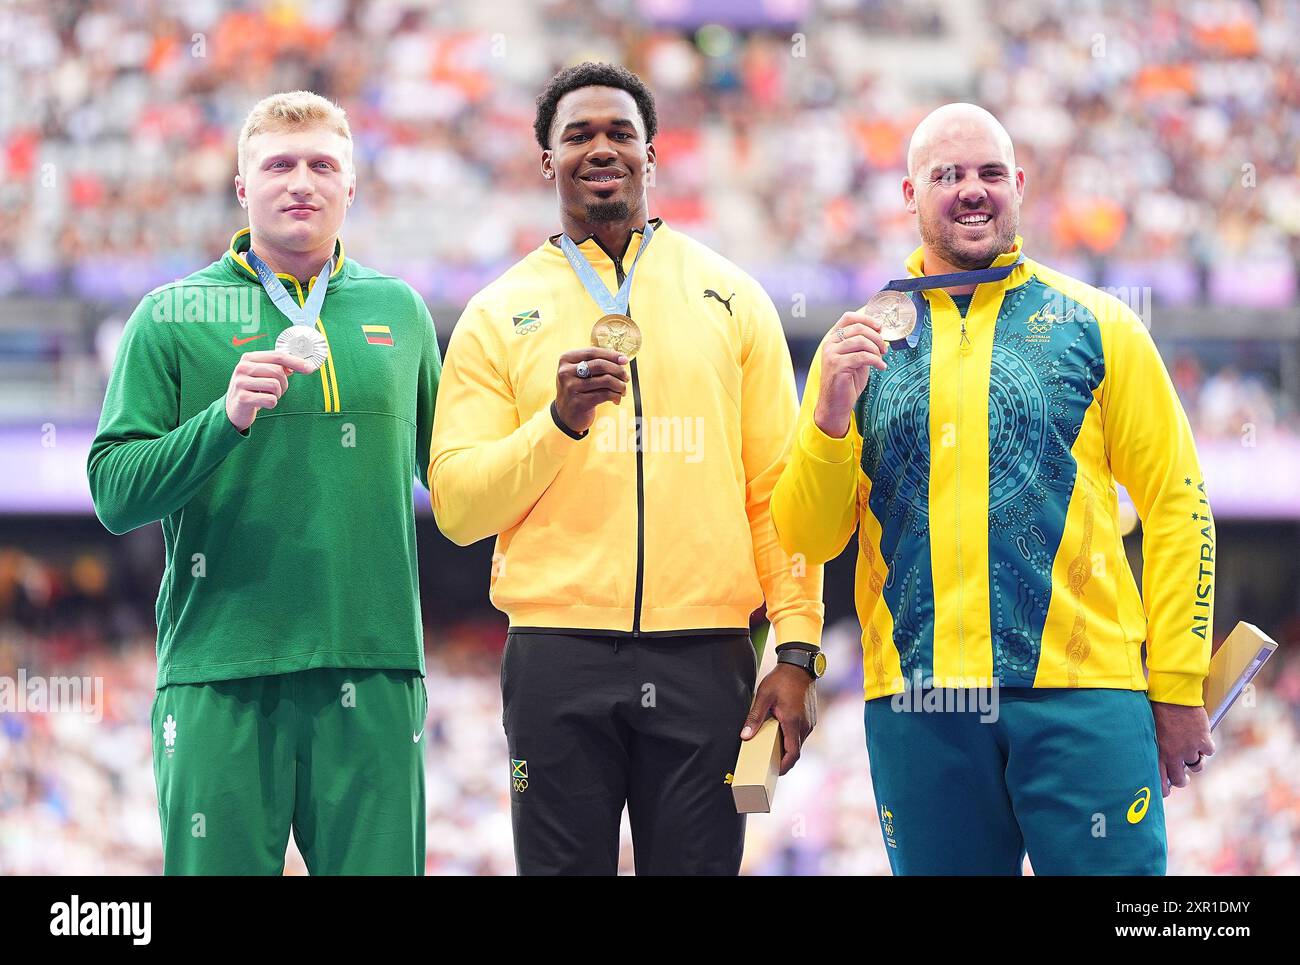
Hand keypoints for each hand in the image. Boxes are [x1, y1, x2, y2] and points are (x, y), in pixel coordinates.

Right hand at [225, 350, 315, 430]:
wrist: (233, 409)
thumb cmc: (252, 389)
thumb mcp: (262, 374)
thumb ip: (278, 367)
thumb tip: (301, 365)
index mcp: (249, 358)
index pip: (278, 356)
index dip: (296, 362)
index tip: (310, 369)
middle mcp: (242, 367)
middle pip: (278, 371)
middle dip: (284, 383)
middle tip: (277, 390)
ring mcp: (240, 382)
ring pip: (275, 385)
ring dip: (277, 394)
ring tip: (268, 396)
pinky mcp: (242, 398)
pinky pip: (270, 400)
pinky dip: (271, 403)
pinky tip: (262, 403)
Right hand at [554, 347, 629, 433]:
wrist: (566, 416)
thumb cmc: (578, 390)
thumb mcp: (579, 373)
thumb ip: (595, 363)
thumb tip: (621, 359)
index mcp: (566, 359)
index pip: (593, 352)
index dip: (611, 355)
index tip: (625, 360)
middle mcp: (566, 372)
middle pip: (600, 365)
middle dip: (618, 370)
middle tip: (626, 377)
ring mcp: (571, 387)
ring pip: (606, 380)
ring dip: (619, 385)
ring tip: (623, 390)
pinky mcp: (579, 402)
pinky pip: (605, 394)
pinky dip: (615, 396)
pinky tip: (616, 399)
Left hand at [740, 663, 817, 775]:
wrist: (800, 666)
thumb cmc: (781, 679)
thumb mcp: (764, 696)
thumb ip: (755, 717)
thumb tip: (745, 736)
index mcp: (793, 722)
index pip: (792, 754)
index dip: (784, 766)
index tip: (774, 773)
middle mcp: (805, 725)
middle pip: (795, 751)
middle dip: (783, 760)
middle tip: (768, 765)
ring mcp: (810, 722)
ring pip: (799, 743)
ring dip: (788, 748)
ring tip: (771, 750)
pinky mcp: (811, 718)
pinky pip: (801, 734)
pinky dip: (792, 739)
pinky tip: (780, 735)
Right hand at [813, 310, 888, 437]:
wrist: (835, 404)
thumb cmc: (847, 382)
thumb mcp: (856, 358)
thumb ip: (863, 345)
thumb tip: (880, 332)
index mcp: (833, 339)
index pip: (848, 317)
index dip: (866, 319)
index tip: (880, 327)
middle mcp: (830, 344)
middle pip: (858, 328)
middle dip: (876, 337)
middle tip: (884, 348)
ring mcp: (832, 355)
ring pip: (861, 341)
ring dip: (876, 349)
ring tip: (881, 359)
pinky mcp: (837, 366)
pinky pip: (862, 356)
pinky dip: (876, 361)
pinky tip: (881, 367)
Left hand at [1151, 701, 1214, 797]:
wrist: (1173, 695)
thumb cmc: (1156, 709)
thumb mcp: (1148, 730)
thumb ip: (1154, 746)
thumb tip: (1156, 759)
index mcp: (1157, 753)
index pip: (1160, 780)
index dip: (1164, 789)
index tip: (1166, 791)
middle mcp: (1173, 755)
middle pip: (1180, 780)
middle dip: (1182, 780)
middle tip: (1183, 777)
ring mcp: (1190, 749)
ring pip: (1196, 766)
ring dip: (1195, 761)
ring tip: (1191, 750)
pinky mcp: (1203, 741)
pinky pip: (1209, 751)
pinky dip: (1206, 745)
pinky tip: (1200, 736)